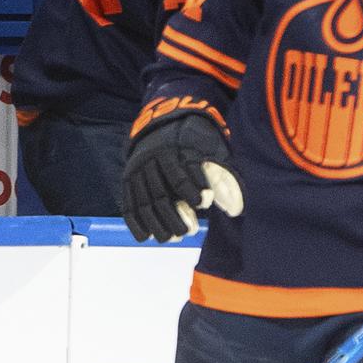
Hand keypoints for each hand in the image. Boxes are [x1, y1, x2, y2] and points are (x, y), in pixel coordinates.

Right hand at [120, 106, 242, 241]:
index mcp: (173, 149)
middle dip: (176, 218)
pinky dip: (136, 225)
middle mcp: (151, 160)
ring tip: (175, 237)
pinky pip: (128, 206)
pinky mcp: (127, 181)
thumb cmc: (193, 143)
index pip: (181, 174)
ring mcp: (137, 171)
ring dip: (159, 226)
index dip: (194, 191)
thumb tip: (235, 209)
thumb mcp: (211, 150)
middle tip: (191, 230)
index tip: (204, 202)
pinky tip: (147, 237)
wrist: (161, 125)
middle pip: (161, 196)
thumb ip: (224, 179)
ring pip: (145, 205)